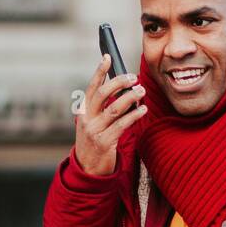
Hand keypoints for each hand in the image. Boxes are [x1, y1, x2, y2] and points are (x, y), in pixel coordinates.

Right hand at [74, 54, 146, 176]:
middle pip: (102, 94)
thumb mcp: (94, 123)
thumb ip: (103, 108)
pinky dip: (134, 115)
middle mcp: (87, 119)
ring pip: (114, 109)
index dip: (100, 71)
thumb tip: (123, 89)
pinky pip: (122, 125)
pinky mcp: (104, 143)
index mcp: (83, 111)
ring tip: (142, 91)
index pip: (92, 87)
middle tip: (134, 77)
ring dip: (130, 98)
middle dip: (118, 82)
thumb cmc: (95, 142)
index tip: (108, 57)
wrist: (87, 169)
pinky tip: (142, 109)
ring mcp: (94, 131)